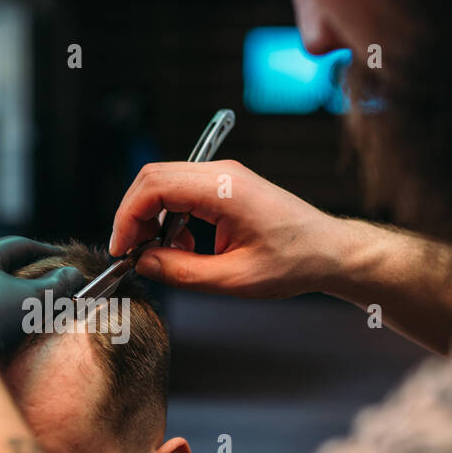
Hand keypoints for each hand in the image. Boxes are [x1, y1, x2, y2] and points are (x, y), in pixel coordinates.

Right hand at [109, 160, 348, 298]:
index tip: (122, 249)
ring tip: (159, 254)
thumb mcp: (233, 279)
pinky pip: (183, 193)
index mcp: (223, 188)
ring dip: (152, 218)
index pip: (154, 187)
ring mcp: (223, 176)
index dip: (127, 217)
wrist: (330, 252)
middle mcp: (220, 174)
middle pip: (153, 178)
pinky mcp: (226, 186)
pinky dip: (171, 218)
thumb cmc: (295, 261)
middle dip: (133, 216)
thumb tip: (144, 263)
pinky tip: (183, 246)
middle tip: (132, 252)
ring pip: (165, 184)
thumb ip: (182, 272)